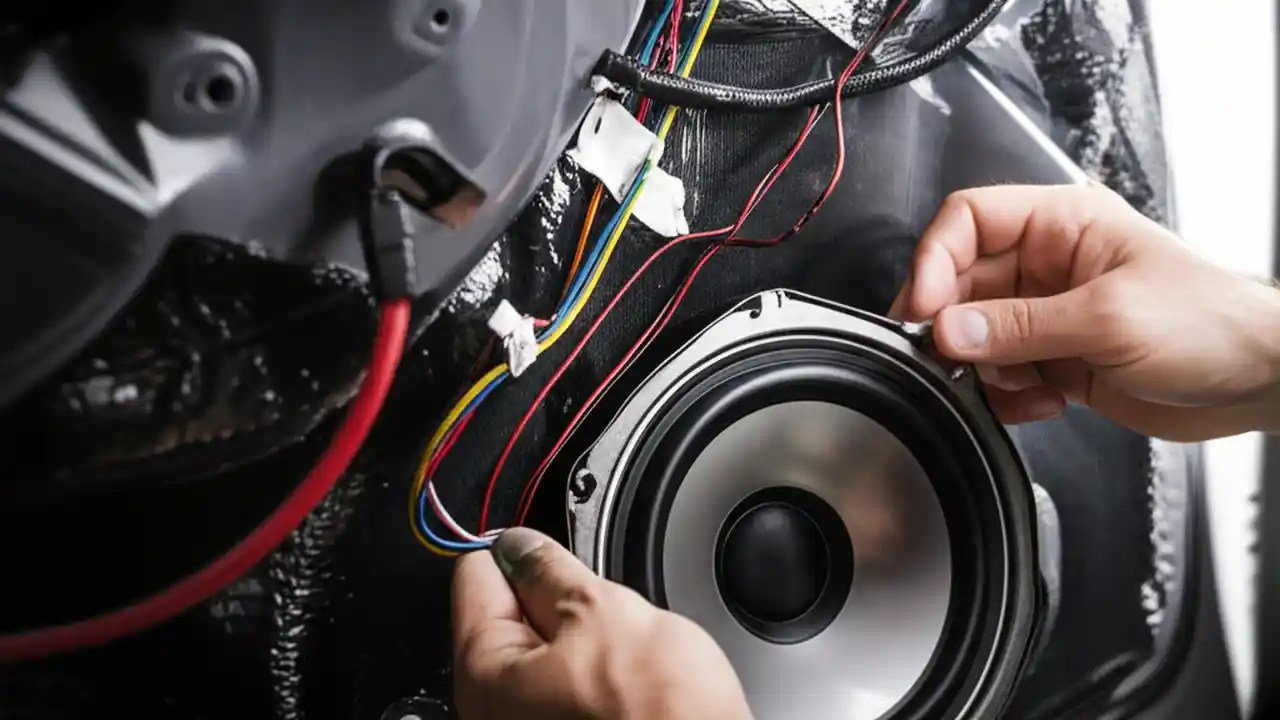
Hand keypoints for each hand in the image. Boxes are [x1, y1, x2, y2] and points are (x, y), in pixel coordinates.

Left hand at [452, 528, 751, 719]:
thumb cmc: (656, 711)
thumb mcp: (598, 609)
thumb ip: (548, 568)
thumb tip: (519, 545)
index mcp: (484, 676)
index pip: (475, 577)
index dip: (518, 555)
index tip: (550, 555)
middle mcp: (494, 713)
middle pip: (508, 616)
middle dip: (553, 600)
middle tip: (600, 611)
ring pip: (545, 650)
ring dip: (582, 637)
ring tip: (622, 650)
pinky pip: (569, 683)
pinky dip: (596, 670)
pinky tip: (629, 678)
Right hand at [890, 184, 1279, 440]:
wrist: (1258, 379)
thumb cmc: (1211, 322)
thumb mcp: (1108, 318)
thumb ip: (1021, 327)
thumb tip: (950, 330)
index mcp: (1062, 224)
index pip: (968, 219)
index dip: (935, 260)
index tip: (925, 308)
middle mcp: (1047, 264)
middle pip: (960, 282)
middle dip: (954, 326)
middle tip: (949, 359)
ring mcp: (1048, 313)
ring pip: (974, 335)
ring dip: (985, 369)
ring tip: (1019, 386)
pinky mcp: (1054, 358)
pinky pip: (1001, 374)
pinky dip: (1008, 396)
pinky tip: (1044, 402)